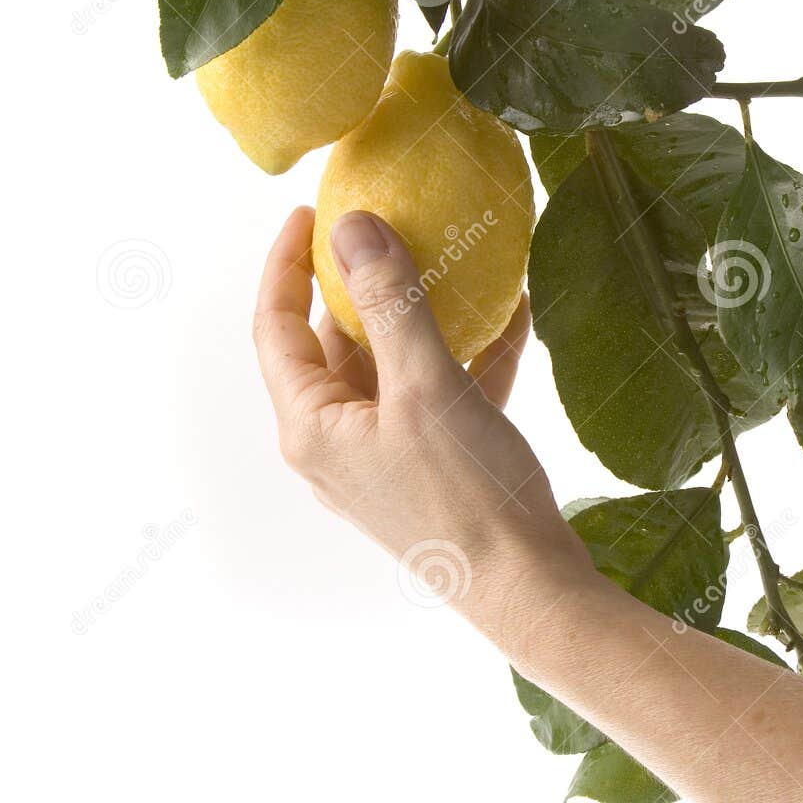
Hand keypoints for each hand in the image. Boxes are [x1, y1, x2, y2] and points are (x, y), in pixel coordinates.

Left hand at [253, 207, 587, 623]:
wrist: (528, 588)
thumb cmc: (468, 494)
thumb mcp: (426, 385)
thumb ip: (390, 301)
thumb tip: (354, 226)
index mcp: (313, 427)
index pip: (275, 329)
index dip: (285, 266)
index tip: (308, 214)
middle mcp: (337, 445)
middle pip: (333, 347)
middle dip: (362, 286)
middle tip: (387, 230)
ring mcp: (384, 461)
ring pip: (392, 370)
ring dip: (422, 317)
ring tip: (452, 261)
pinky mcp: (431, 472)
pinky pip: (438, 399)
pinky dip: (464, 358)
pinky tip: (509, 316)